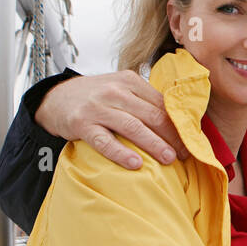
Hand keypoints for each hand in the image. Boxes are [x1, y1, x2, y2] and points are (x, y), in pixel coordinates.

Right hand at [36, 71, 188, 169]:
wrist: (56, 97)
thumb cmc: (96, 96)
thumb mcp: (120, 88)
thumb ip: (144, 100)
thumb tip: (178, 121)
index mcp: (130, 81)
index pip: (162, 104)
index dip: (179, 123)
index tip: (190, 139)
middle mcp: (115, 91)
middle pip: (152, 115)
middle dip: (172, 136)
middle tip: (184, 153)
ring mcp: (98, 107)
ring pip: (133, 127)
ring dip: (154, 144)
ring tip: (169, 159)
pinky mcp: (81, 124)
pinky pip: (104, 141)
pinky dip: (121, 153)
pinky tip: (136, 164)